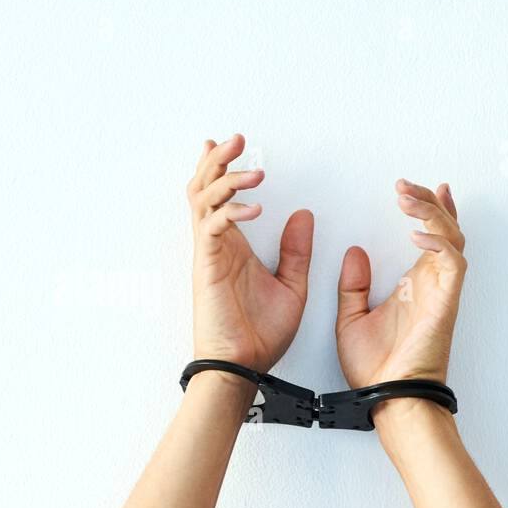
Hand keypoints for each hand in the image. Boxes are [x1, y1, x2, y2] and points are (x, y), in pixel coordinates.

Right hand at [187, 134, 313, 372]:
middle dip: (217, 161)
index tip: (228, 145)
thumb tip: (304, 216)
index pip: (220, 197)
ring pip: (204, 199)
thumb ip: (296, 251)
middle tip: (236, 140)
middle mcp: (216, 244)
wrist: (244, 367)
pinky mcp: (208, 265)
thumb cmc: (260, 335)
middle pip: (204, 189)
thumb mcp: (292, 286)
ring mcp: (209, 253)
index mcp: (232, 246)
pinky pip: (214, 226)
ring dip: (225, 177)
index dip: (221, 169)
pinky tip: (255, 205)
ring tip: (251, 167)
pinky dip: (232, 210)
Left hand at [335, 179, 466, 386]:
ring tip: (407, 198)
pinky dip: (438, 244)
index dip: (429, 210)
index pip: (430, 237)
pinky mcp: (445, 303)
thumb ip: (353, 285)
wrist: (385, 398)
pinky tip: (417, 235)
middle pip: (445, 228)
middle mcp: (432, 283)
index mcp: (414, 284)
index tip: (415, 188)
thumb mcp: (350, 317)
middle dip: (428, 202)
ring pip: (452, 238)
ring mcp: (441, 291)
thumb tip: (355, 252)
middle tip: (404, 186)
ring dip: (432, 213)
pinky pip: (452, 263)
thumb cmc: (374, 367)